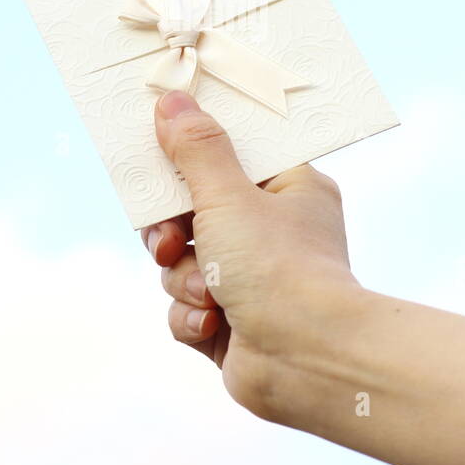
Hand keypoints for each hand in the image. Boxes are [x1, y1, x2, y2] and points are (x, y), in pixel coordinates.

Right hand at [141, 89, 364, 420]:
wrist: (307, 362)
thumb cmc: (279, 268)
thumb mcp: (228, 197)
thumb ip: (196, 150)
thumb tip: (173, 102)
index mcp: (288, 190)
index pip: (231, 156)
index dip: (190, 158)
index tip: (157, 157)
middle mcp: (273, 233)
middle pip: (194, 212)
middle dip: (173, 232)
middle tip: (167, 239)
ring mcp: (253, 280)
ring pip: (182, 263)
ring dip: (183, 278)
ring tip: (207, 292)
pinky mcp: (233, 323)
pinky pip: (186, 307)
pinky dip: (190, 315)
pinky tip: (212, 323)